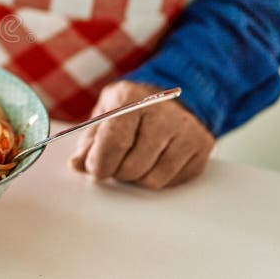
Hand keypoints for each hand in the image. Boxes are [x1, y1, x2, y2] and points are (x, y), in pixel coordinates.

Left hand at [68, 81, 213, 188]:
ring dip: (137, 178)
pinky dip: (158, 179)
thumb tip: (76, 165)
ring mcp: (186, 127)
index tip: (96, 170)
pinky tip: (154, 162)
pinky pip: (173, 181)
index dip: (100, 163)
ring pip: (153, 178)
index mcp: (130, 96)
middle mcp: (162, 109)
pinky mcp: (202, 145)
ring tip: (134, 161)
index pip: (114, 141)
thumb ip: (88, 144)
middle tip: (115, 165)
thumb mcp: (102, 118)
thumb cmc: (127, 113)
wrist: (166, 101)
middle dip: (118, 172)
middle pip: (133, 165)